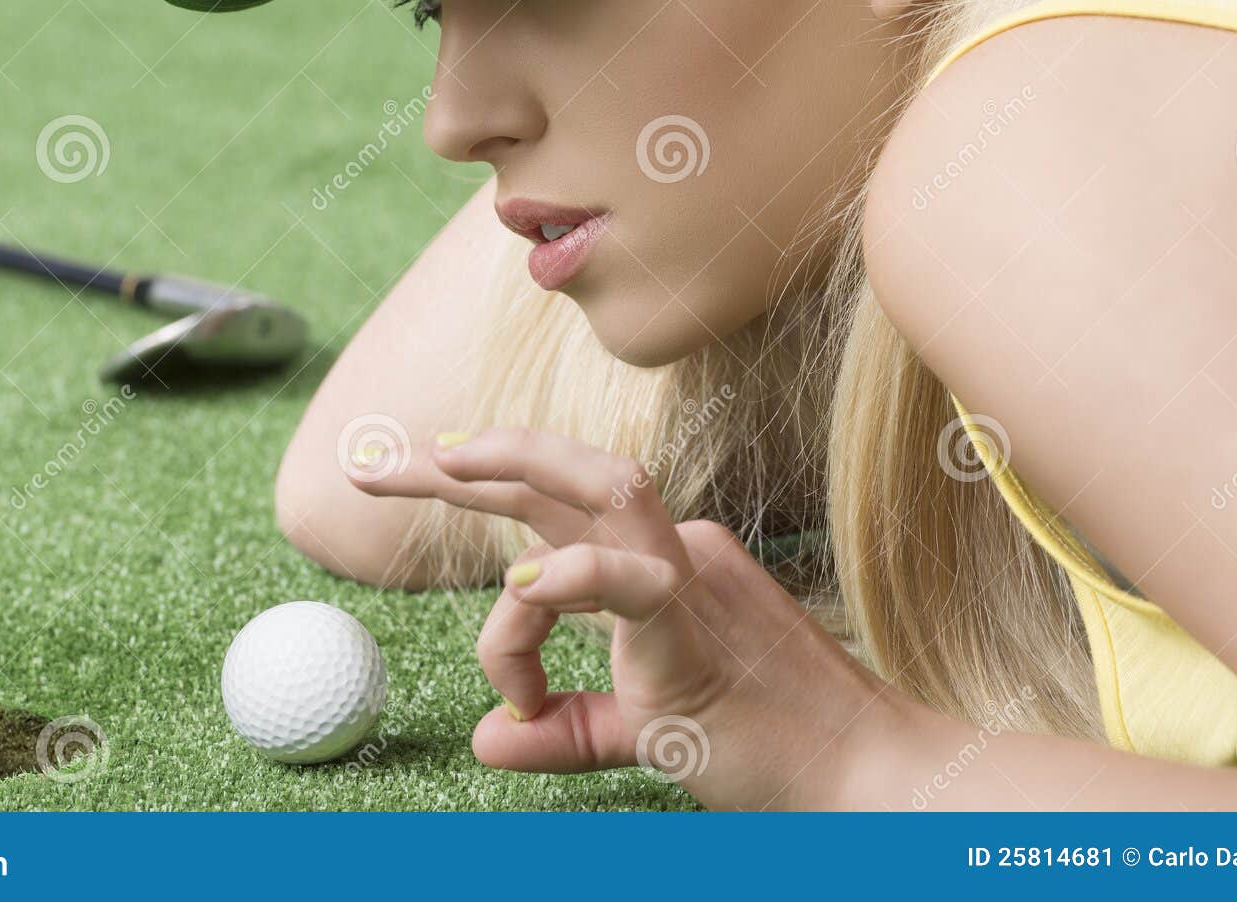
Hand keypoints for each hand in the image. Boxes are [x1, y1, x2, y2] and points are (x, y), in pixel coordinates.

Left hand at [350, 427, 913, 809]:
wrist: (858, 780)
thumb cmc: (765, 748)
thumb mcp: (641, 733)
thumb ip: (565, 729)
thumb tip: (483, 741)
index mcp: (657, 565)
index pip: (555, 512)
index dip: (483, 491)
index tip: (413, 483)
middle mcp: (672, 551)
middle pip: (564, 475)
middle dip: (469, 456)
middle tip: (378, 460)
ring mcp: (691, 578)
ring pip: (599, 493)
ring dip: (514, 467)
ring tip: (441, 465)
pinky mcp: (700, 627)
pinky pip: (629, 581)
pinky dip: (569, 581)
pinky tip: (520, 593)